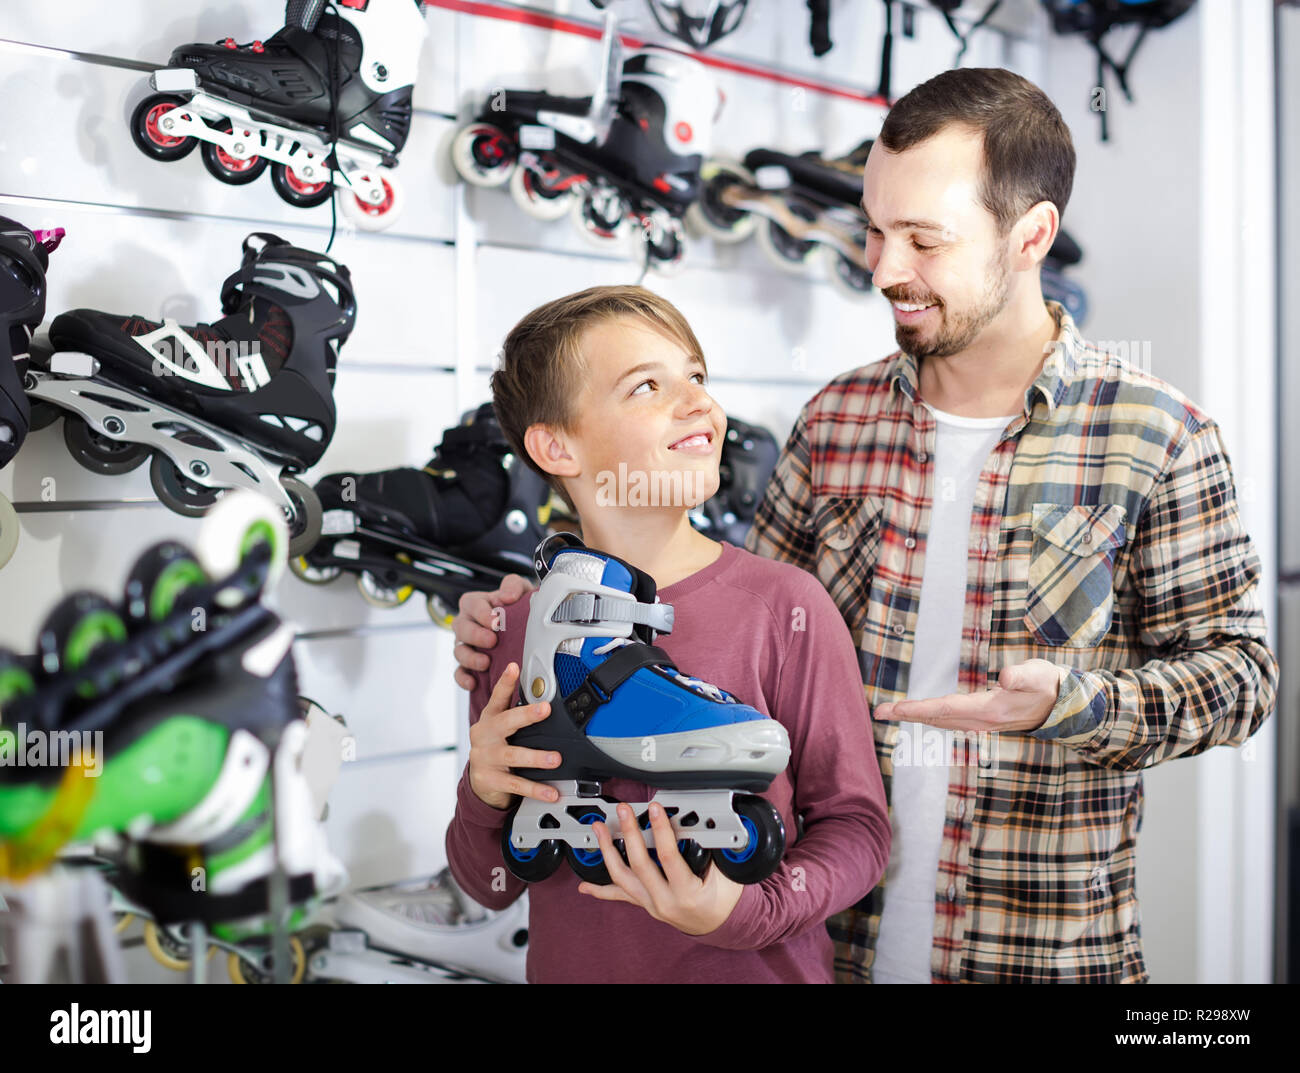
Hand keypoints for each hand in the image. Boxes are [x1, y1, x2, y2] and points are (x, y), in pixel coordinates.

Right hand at [452, 574, 534, 691]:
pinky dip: (463, 679)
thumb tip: (508, 596)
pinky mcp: (468, 665)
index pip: (471, 605)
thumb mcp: (518, 589)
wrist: (523, 624)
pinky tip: (474, 683)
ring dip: (471, 658)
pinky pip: (459, 673)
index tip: (496, 621)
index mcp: (474, 603)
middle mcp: (466, 623)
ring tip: (485, 663)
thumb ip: (512, 586)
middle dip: (476, 636)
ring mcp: (465, 645)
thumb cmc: (517, 605)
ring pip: (459, 651)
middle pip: (461, 629)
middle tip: (492, 641)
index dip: (482, 613)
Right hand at [467, 662, 562, 809]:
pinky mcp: (489, 779)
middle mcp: (485, 735)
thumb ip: (517, 715)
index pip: (497, 698)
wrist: (480, 783)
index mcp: (490, 719)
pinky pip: (515, 784)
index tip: (514, 667)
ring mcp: (484, 757)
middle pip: (505, 723)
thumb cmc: (496, 750)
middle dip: (526, 715)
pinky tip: (550, 792)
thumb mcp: (501, 730)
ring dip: (536, 757)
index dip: (505, 682)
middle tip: (545, 709)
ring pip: (513, 755)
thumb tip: (545, 699)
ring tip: (555, 759)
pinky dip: (536, 788)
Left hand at [578, 801, 743, 935]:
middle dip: (629, 833)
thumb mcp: (726, 873)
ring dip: (607, 852)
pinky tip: (586, 887)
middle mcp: (664, 902)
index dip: (660, 831)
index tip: (654, 810)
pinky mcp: (645, 904)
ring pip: (622, 878)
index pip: (668, 857)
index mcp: (686, 894)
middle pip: (639, 864)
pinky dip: (601, 891)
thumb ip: (712, 850)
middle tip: (623, 811)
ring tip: (599, 831)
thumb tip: (701, 823)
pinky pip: (621, 896)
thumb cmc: (724, 900)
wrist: (718, 925)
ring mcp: (651, 905)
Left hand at [872, 659, 1064, 732]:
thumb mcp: (1039, 675)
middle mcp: (980, 721)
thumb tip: (1006, 676)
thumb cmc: (1048, 684)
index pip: (944, 709)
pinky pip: (948, 720)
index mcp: (989, 710)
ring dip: (915, 717)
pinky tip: (920, 714)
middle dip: (907, 715)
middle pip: (936, 718)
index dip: (917, 709)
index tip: (893, 709)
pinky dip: (930, 717)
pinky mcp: (982, 720)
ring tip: (892, 712)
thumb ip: (1023, 676)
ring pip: (940, 721)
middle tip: (879, 712)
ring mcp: (981, 723)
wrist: (1062, 705)